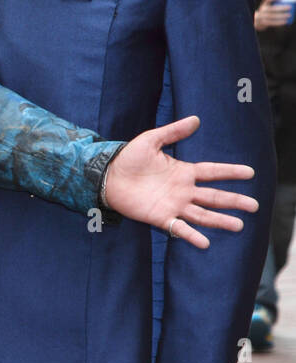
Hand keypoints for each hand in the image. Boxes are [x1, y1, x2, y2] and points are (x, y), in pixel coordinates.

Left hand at [102, 116, 257, 248]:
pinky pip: (179, 228)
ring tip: (239, 225)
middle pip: (213, 196)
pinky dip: (191, 235)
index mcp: (182, 172)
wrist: (106, 175)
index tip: (250, 173)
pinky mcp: (160, 217)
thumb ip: (173, 132)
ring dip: (219, 220)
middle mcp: (182, 190)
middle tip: (255, 206)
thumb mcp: (151, 140)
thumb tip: (196, 120)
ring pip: (202, 214)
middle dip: (234, 201)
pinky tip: (205, 242)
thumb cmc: (128, 158)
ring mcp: (172, 205)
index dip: (230, 172)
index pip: (212, 172)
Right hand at [254, 0, 291, 30]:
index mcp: (264, 4)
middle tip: (290, 7)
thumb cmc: (267, 12)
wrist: (257, 21)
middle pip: (272, 8)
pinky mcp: (264, 23)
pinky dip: (279, 22)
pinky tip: (286, 22)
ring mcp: (262, 17)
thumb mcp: (268, 6)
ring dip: (282, 15)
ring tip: (290, 15)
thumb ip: (275, 3)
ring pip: (272, 16)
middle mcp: (262, 10)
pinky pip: (272, 23)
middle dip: (281, 8)